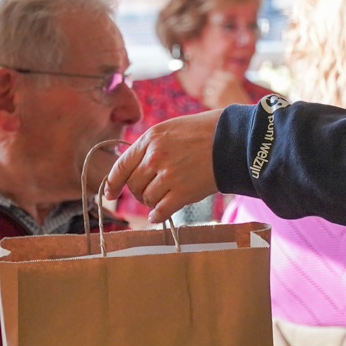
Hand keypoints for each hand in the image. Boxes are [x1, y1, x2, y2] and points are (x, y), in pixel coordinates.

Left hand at [102, 110, 221, 222]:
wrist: (235, 140)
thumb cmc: (206, 132)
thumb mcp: (172, 129)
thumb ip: (152, 146)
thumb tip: (137, 168)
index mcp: (151, 138)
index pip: (121, 166)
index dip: (112, 183)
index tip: (110, 194)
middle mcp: (156, 157)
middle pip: (133, 185)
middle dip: (137, 192)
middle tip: (148, 193)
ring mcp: (169, 175)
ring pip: (147, 198)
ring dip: (151, 202)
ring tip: (162, 198)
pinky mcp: (184, 192)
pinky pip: (161, 211)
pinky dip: (157, 215)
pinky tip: (158, 215)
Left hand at [198, 70, 253, 110]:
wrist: (244, 114)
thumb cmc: (238, 101)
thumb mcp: (234, 87)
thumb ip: (224, 81)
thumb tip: (208, 80)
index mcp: (231, 78)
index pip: (216, 73)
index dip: (215, 80)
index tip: (217, 86)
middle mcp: (225, 82)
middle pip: (209, 82)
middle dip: (211, 88)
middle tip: (216, 95)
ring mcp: (220, 91)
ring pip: (206, 91)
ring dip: (210, 96)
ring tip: (218, 101)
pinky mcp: (216, 100)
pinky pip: (206, 100)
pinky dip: (210, 104)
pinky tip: (218, 106)